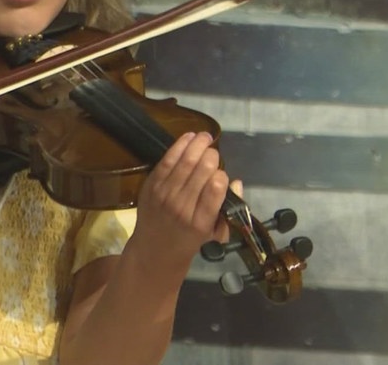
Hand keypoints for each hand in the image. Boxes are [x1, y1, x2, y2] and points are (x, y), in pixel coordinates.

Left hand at [131, 131, 229, 270]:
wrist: (154, 251)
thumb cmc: (188, 242)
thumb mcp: (214, 233)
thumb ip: (228, 209)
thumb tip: (236, 183)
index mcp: (201, 221)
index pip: (216, 188)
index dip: (222, 175)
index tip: (222, 174)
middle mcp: (182, 206)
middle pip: (201, 170)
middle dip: (211, 155)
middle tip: (214, 152)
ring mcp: (164, 194)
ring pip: (184, 162)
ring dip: (197, 144)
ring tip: (205, 137)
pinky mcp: (151, 186)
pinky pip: (167, 160)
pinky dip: (179, 146)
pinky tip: (189, 137)